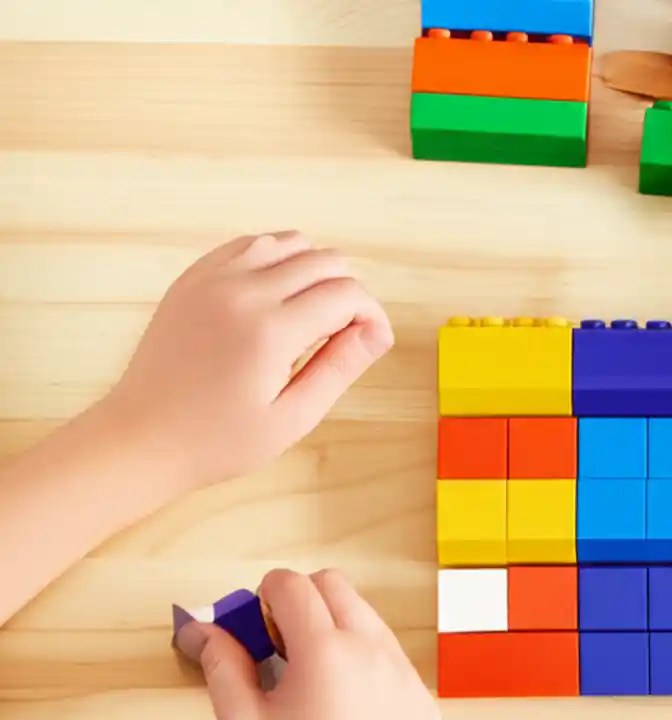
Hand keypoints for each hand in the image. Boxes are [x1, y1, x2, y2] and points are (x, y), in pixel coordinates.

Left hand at [102, 232, 392, 489]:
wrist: (141, 437)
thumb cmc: (218, 440)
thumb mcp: (292, 418)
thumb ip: (340, 367)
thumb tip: (379, 330)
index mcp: (270, 331)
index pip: (347, 294)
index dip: (371, 315)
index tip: (370, 342)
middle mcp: (242, 292)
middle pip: (325, 260)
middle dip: (348, 291)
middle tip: (342, 332)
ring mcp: (213, 278)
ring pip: (291, 242)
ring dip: (314, 269)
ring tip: (310, 312)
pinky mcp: (193, 277)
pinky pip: (250, 244)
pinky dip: (277, 259)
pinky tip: (278, 294)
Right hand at [177, 569, 438, 719]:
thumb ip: (225, 669)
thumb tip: (204, 630)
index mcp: (325, 648)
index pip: (289, 583)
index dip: (260, 599)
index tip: (248, 631)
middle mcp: (370, 646)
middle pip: (330, 584)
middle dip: (297, 602)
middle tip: (274, 650)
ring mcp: (400, 665)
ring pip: (361, 612)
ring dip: (329, 625)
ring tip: (304, 681)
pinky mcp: (417, 688)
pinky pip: (385, 645)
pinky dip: (358, 652)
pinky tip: (338, 699)